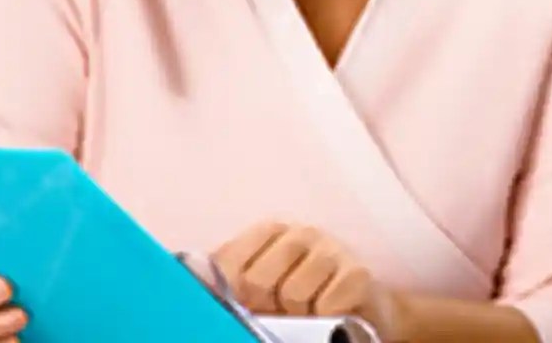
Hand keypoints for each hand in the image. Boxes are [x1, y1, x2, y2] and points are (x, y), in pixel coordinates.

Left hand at [212, 221, 409, 341]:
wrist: (359, 309)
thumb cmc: (302, 298)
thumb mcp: (261, 287)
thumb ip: (229, 281)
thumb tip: (193, 285)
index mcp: (270, 232)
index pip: (227, 262)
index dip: (230, 293)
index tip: (244, 305)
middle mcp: (302, 234)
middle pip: (256, 280)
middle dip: (265, 305)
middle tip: (280, 312)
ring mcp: (332, 250)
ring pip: (293, 293)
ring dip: (298, 314)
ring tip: (307, 313)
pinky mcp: (359, 273)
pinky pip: (327, 305)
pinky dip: (325, 319)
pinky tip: (329, 315)